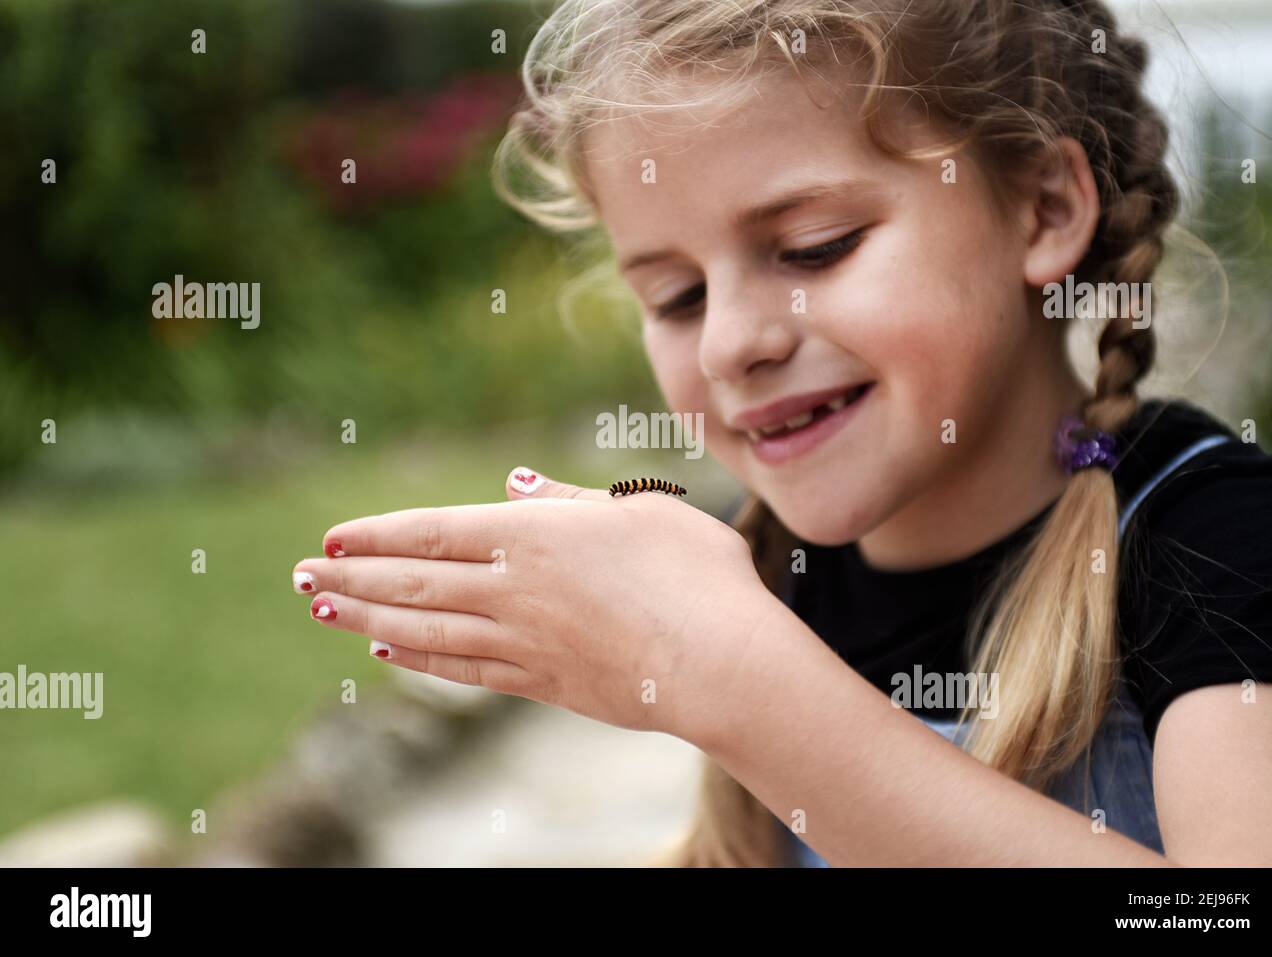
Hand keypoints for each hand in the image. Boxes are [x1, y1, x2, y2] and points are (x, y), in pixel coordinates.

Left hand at [290, 467, 779, 743]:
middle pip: (415, 582)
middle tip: (298, 577)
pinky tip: (389, 652)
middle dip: (352, 577)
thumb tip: (514, 484)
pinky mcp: (543, 684)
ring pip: (426, 628)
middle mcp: (515, 589)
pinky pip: (464, 670)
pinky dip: (420, 659)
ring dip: (368, 617)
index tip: (332, 538)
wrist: (723, 663)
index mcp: (536, 536)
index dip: (377, 535)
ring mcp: (524, 642)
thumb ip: (570, 499)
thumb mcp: (640, 509)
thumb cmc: (697, 573)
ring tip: (324, 610)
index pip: (434, 531)